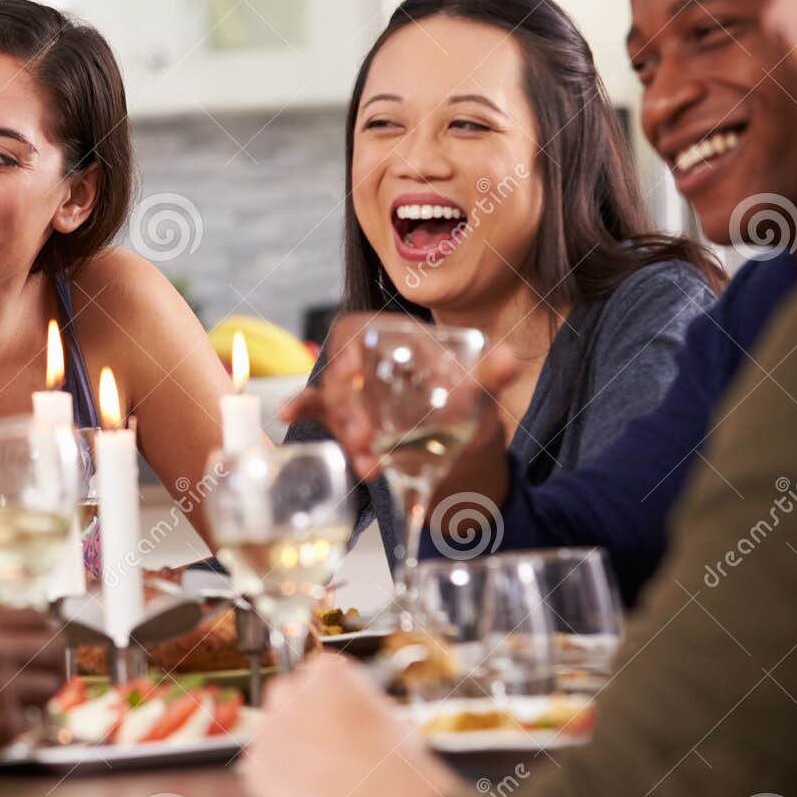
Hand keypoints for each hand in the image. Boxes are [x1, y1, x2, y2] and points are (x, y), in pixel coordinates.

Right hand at [0, 608, 65, 785]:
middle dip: (53, 665)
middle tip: (43, 679)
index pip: (36, 618)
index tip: (45, 648)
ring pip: (50, 687)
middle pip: (55, 648)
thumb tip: (30, 640)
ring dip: (38, 698)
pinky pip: (32, 722)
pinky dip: (16, 728)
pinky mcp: (2, 726)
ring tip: (9, 707)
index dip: (45, 635)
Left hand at [239, 653, 460, 796]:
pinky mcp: (258, 768)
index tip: (339, 713)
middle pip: (285, 695)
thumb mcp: (384, 713)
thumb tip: (347, 715)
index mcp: (323, 672)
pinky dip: (281, 783)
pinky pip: (265, 772)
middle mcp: (287, 692)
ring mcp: (267, 730)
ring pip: (273, 735)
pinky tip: (310, 794)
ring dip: (290, 749)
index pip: (317, 673)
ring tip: (323, 773)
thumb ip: (352, 704)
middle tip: (324, 743)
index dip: (331, 697)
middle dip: (300, 715)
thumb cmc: (391, 758)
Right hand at [280, 314, 518, 483]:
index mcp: (397, 342)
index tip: (352, 374)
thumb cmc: (468, 409)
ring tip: (368, 465)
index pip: (358, 331)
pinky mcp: (346, 418)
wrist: (463, 450)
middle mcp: (369, 362)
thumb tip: (510, 358)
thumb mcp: (482, 395)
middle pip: (341, 373)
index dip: (347, 348)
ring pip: (332, 401)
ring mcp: (355, 392)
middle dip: (349, 408)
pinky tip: (286, 416)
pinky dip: (300, 410)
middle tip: (367, 440)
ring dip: (344, 432)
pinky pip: (317, 410)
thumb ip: (491, 376)